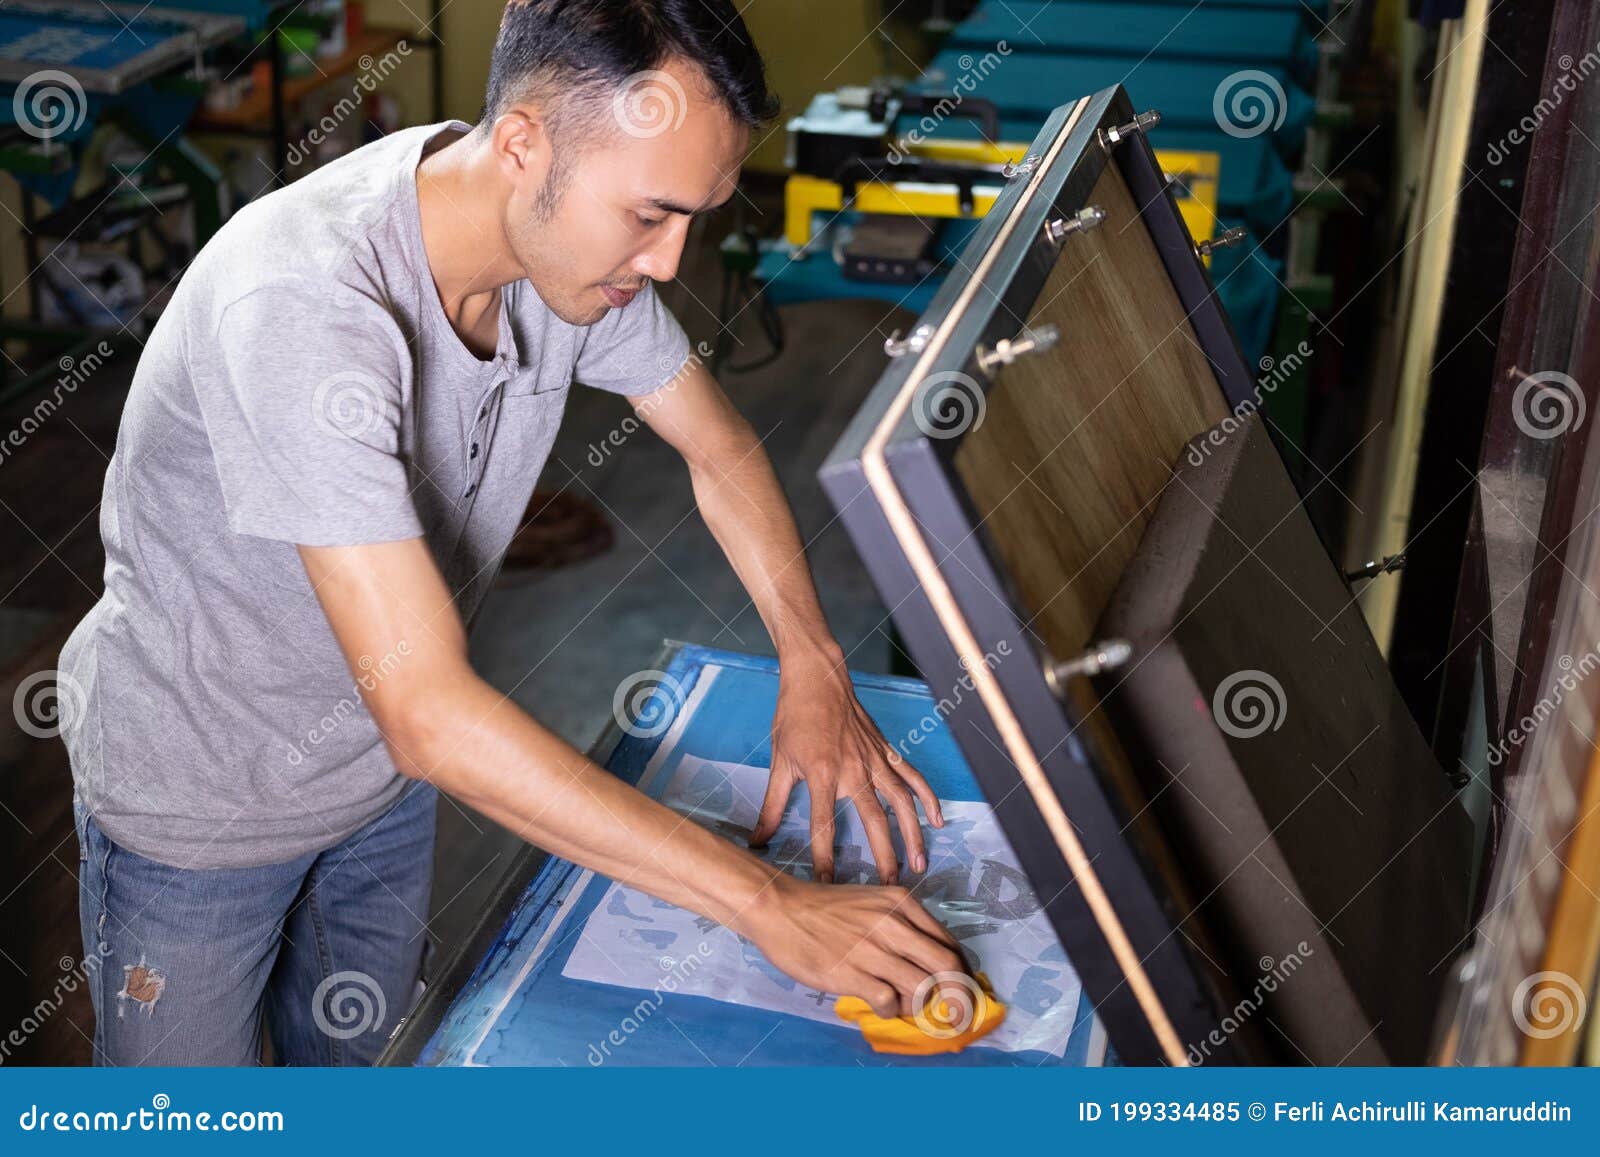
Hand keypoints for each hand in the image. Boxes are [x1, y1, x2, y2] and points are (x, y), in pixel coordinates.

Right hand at [744, 874, 968, 1017]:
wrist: (780, 908)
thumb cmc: (825, 908)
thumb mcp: (873, 903)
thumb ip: (903, 927)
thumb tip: (931, 963)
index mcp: (902, 903)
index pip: (950, 943)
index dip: (963, 973)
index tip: (963, 991)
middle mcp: (894, 924)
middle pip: (948, 966)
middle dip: (959, 996)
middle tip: (956, 1013)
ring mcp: (873, 950)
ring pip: (923, 988)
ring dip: (920, 1005)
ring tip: (904, 1004)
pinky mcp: (853, 974)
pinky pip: (890, 1003)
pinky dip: (892, 1011)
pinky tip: (881, 1004)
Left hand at [754, 656, 943, 883]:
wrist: (818, 677)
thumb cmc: (794, 717)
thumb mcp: (779, 762)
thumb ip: (772, 805)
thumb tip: (758, 840)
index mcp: (823, 773)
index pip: (825, 825)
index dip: (824, 857)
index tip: (827, 885)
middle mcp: (855, 769)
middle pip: (875, 820)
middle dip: (883, 856)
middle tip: (888, 887)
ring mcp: (876, 759)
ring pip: (901, 802)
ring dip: (912, 834)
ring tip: (918, 864)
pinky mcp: (887, 750)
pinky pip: (912, 776)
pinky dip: (927, 798)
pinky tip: (936, 821)